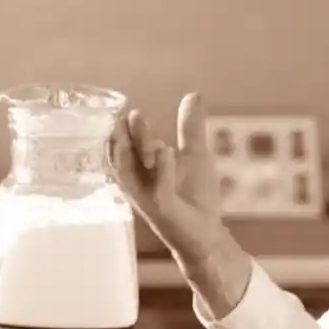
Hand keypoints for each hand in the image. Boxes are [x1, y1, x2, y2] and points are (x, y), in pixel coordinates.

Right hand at [110, 92, 223, 262]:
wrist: (208, 234)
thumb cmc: (195, 196)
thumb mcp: (194, 155)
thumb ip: (190, 128)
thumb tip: (192, 95)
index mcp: (140, 171)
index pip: (122, 146)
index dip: (120, 128)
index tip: (124, 109)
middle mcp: (137, 185)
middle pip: (123, 154)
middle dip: (127, 133)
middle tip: (133, 113)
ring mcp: (147, 198)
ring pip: (132, 170)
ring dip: (137, 145)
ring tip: (140, 121)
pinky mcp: (163, 210)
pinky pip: (158, 187)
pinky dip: (161, 167)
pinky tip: (166, 149)